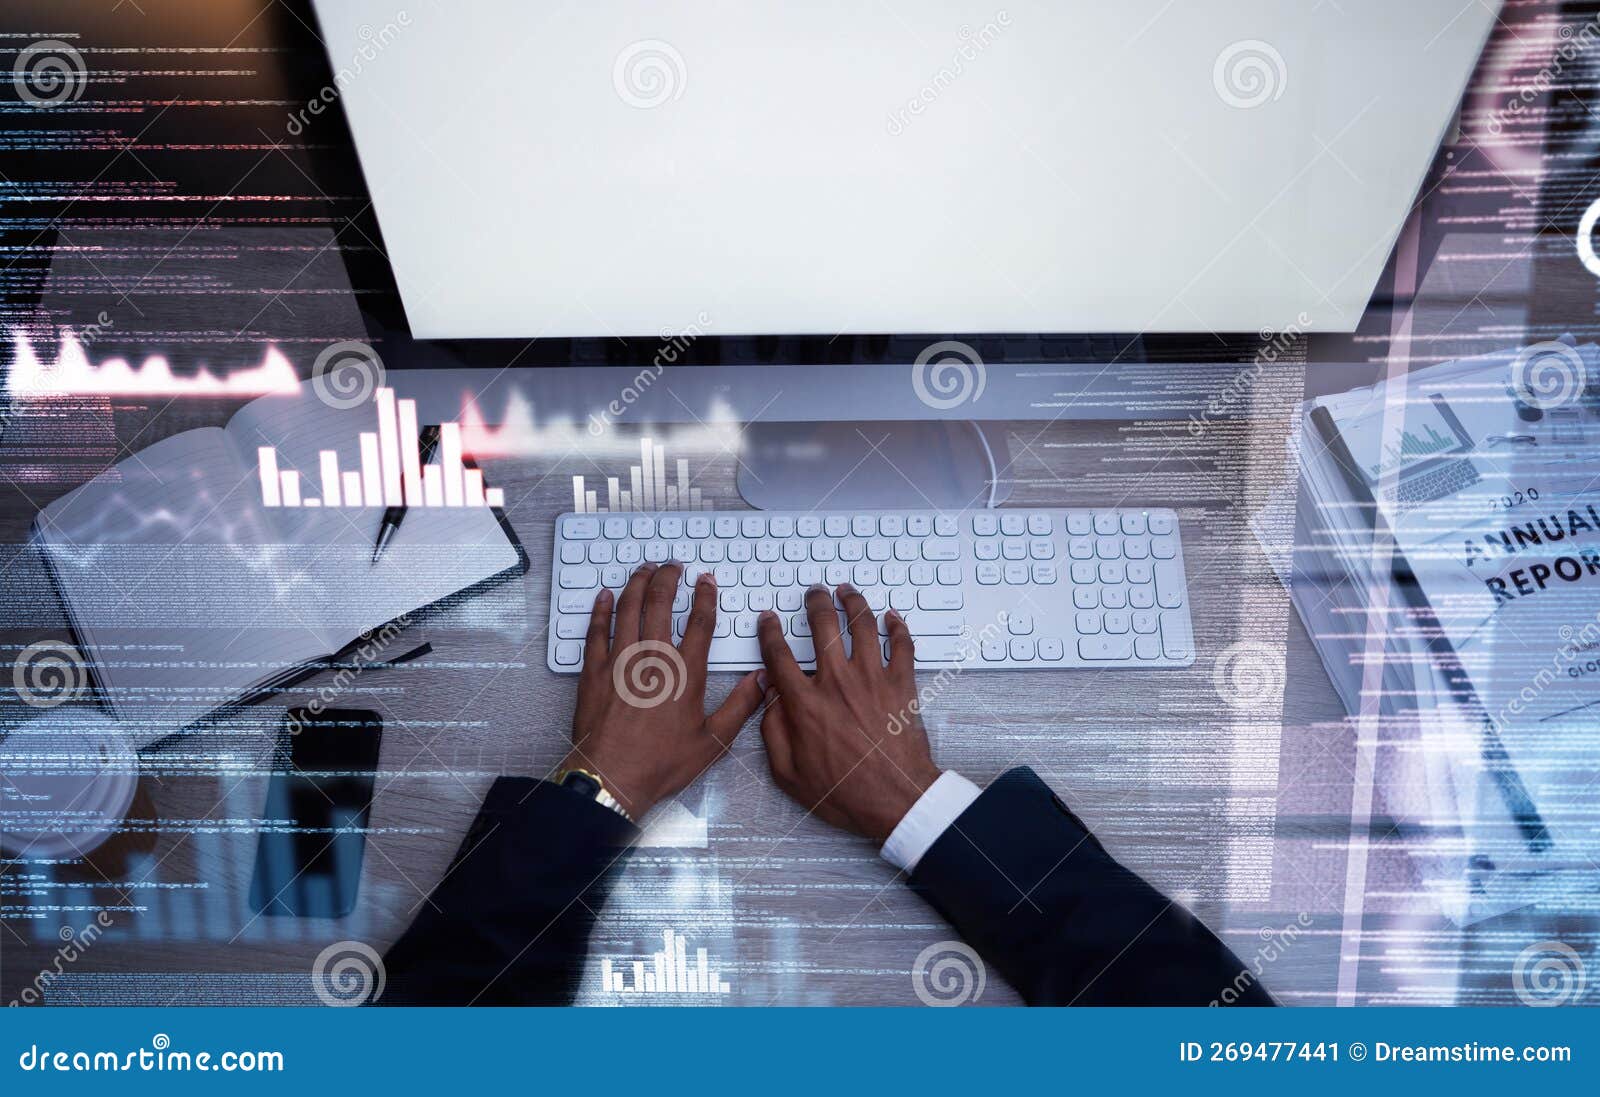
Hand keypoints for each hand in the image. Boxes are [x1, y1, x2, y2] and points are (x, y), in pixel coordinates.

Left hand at [566, 562, 762, 817]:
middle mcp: (653, 658)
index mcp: (685, 673)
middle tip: (672, 566)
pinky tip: (605, 596)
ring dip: (636, 584)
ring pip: (628, 608)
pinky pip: (597, 631)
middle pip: (660, 603)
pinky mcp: (594, 671)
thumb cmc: (661, 763)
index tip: (705, 580)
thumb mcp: (712, 741)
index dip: (705, 596)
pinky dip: (602, 610)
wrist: (611, 777)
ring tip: (643, 570)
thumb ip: (740, 707)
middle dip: (667, 578)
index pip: (700, 622)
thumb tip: (763, 681)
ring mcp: (620, 661)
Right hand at [756, 584, 940, 842]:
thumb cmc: (846, 793)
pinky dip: (897, 627)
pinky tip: (892, 617)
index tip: (767, 620)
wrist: (895, 801)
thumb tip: (768, 697)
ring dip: (853, 602)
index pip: (779, 654)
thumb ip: (773, 731)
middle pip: (822, 626)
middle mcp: (837, 683)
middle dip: (814, 602)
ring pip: (862, 625)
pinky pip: (902, 645)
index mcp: (805, 703)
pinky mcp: (901, 685)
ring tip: (847, 591)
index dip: (769, 632)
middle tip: (813, 592)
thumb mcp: (789, 773)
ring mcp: (872, 679)